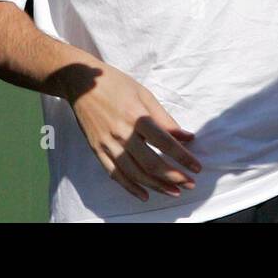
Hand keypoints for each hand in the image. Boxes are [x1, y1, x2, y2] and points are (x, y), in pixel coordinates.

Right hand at [66, 62, 201, 200]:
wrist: (81, 82)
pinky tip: (144, 195)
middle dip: (174, 177)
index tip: (196, 167)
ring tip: (174, 192)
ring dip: (156, 186)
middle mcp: (122, 133)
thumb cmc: (115, 84)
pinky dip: (130, 187)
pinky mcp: (97, 150)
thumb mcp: (144, 94)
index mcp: (137, 116)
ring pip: (134, 173)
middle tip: (190, 184)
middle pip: (151, 163)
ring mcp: (107, 143)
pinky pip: (114, 174)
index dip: (183, 158)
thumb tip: (186, 136)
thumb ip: (164, 118)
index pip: (165, 143)